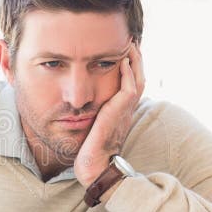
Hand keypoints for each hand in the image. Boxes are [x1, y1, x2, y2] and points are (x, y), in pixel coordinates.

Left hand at [74, 43, 144, 186]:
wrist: (95, 169)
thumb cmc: (88, 153)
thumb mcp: (89, 129)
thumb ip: (89, 116)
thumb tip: (74, 106)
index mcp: (120, 114)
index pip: (129, 86)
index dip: (129, 69)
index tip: (123, 53)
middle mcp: (125, 111)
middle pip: (137, 79)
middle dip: (135, 60)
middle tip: (130, 42)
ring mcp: (124, 112)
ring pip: (136, 80)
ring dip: (134, 61)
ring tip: (130, 45)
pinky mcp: (119, 114)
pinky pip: (128, 89)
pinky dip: (127, 74)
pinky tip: (122, 60)